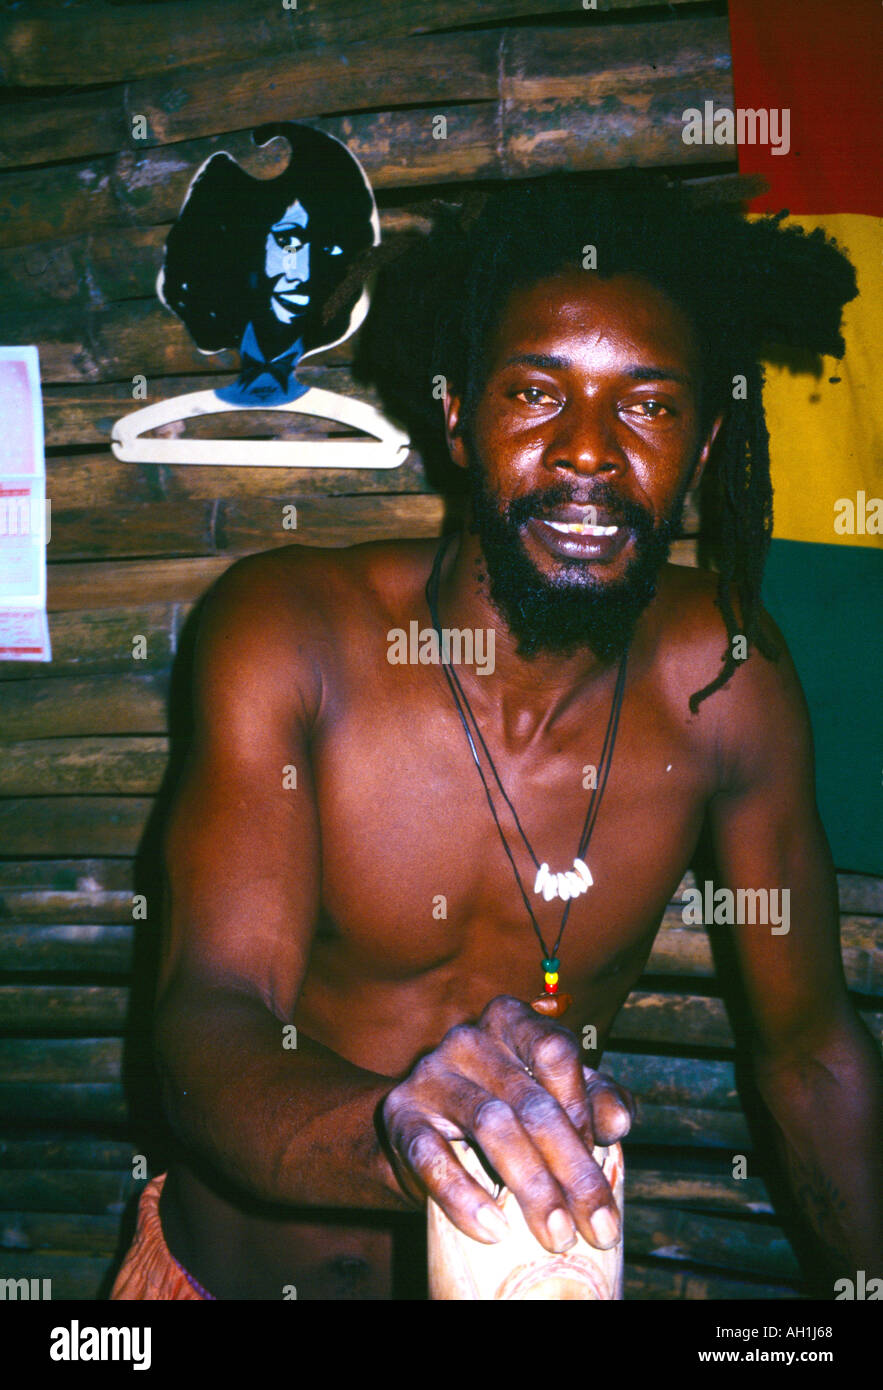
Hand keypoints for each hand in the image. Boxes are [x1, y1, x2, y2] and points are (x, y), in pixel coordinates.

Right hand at [380, 995, 633, 1252]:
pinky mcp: (400, 1117)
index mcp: (511, 1021)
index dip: (582, 1104)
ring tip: (557, 1235)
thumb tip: (619, 1121)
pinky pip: (432, 1158)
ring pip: (491, 1126)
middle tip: (598, 1228)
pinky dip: (465, 1198)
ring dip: (531, 1186)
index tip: (603, 1154)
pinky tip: (494, 1229)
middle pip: (531, 1101)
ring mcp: (430, 1076)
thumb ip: (595, 1099)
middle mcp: (469, 1039)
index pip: (555, 1049)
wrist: (426, 1137)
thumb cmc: (506, 1111)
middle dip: (572, 1170)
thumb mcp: (556, 1098)